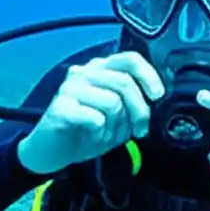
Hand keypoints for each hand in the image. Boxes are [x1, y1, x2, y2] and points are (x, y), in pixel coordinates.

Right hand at [17, 51, 164, 174]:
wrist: (52, 151)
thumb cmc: (86, 130)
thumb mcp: (118, 116)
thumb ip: (133, 103)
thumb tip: (154, 100)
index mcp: (100, 68)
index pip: (130, 59)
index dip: (149, 76)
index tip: (158, 96)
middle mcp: (84, 72)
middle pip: (125, 83)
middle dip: (139, 111)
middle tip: (139, 131)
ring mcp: (70, 88)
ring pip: (112, 102)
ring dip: (116, 126)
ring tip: (106, 136)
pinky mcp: (61, 107)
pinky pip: (96, 119)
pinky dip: (100, 134)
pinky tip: (91, 137)